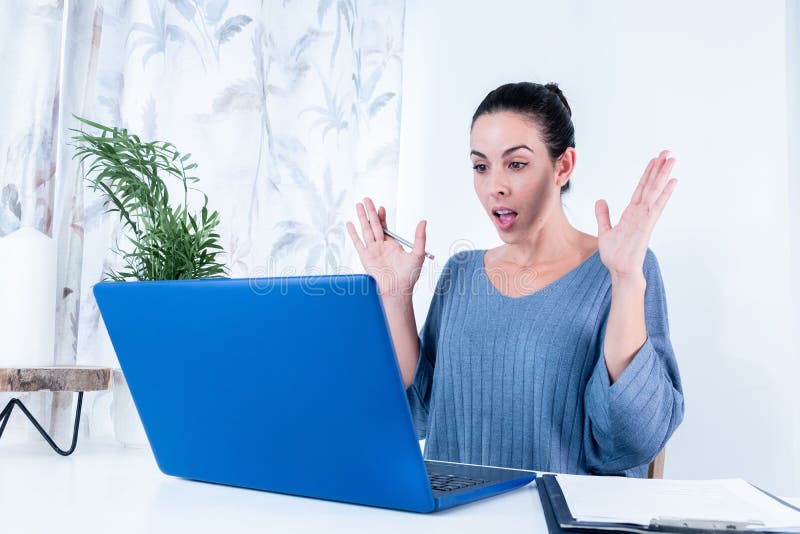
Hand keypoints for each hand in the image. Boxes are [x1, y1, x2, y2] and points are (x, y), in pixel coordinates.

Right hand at [346, 197, 427, 298]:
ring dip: (362, 217)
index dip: (382, 217)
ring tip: (358, 205)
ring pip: (366, 230)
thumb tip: (423, 222)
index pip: (385, 227)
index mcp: (392, 246)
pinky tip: (349, 224)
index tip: (381, 207)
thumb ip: (420, 238)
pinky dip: (353, 233)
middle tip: (366, 199)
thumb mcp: (418, 254)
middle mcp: (381, 247)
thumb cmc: (408, 277)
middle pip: (374, 225)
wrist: (397, 290)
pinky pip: (358, 242)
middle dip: (370, 212)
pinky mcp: (365, 257)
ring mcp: (372, 251)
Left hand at [594, 150, 677, 280]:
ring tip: (672, 160)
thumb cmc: (615, 255)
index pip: (640, 190)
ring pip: (655, 192)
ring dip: (663, 176)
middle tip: (668, 152)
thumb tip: (600, 200)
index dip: (647, 175)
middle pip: (651, 187)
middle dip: (658, 169)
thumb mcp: (604, 232)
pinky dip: (664, 193)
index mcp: (631, 214)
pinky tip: (672, 181)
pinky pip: (656, 206)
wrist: (620, 271)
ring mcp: (645, 219)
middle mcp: (640, 213)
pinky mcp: (646, 226)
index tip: (654, 161)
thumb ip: (603, 216)